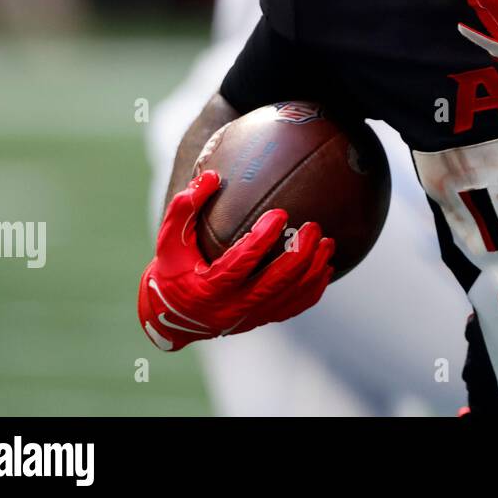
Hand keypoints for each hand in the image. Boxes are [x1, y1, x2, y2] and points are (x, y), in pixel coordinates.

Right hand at [137, 170, 334, 350]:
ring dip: (312, 270)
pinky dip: (312, 290)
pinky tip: (326, 268)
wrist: (171, 315)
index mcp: (207, 289)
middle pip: (273, 284)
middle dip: (298, 255)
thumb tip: (212, 177)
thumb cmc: (172, 269)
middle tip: (314, 227)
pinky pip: (293, 308)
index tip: (281, 214)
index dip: (262, 240)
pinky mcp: (260, 320)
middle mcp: (230, 308)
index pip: (239, 265)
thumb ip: (185, 207)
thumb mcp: (169, 239)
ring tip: (327, 242)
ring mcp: (248, 318)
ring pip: (288, 297)